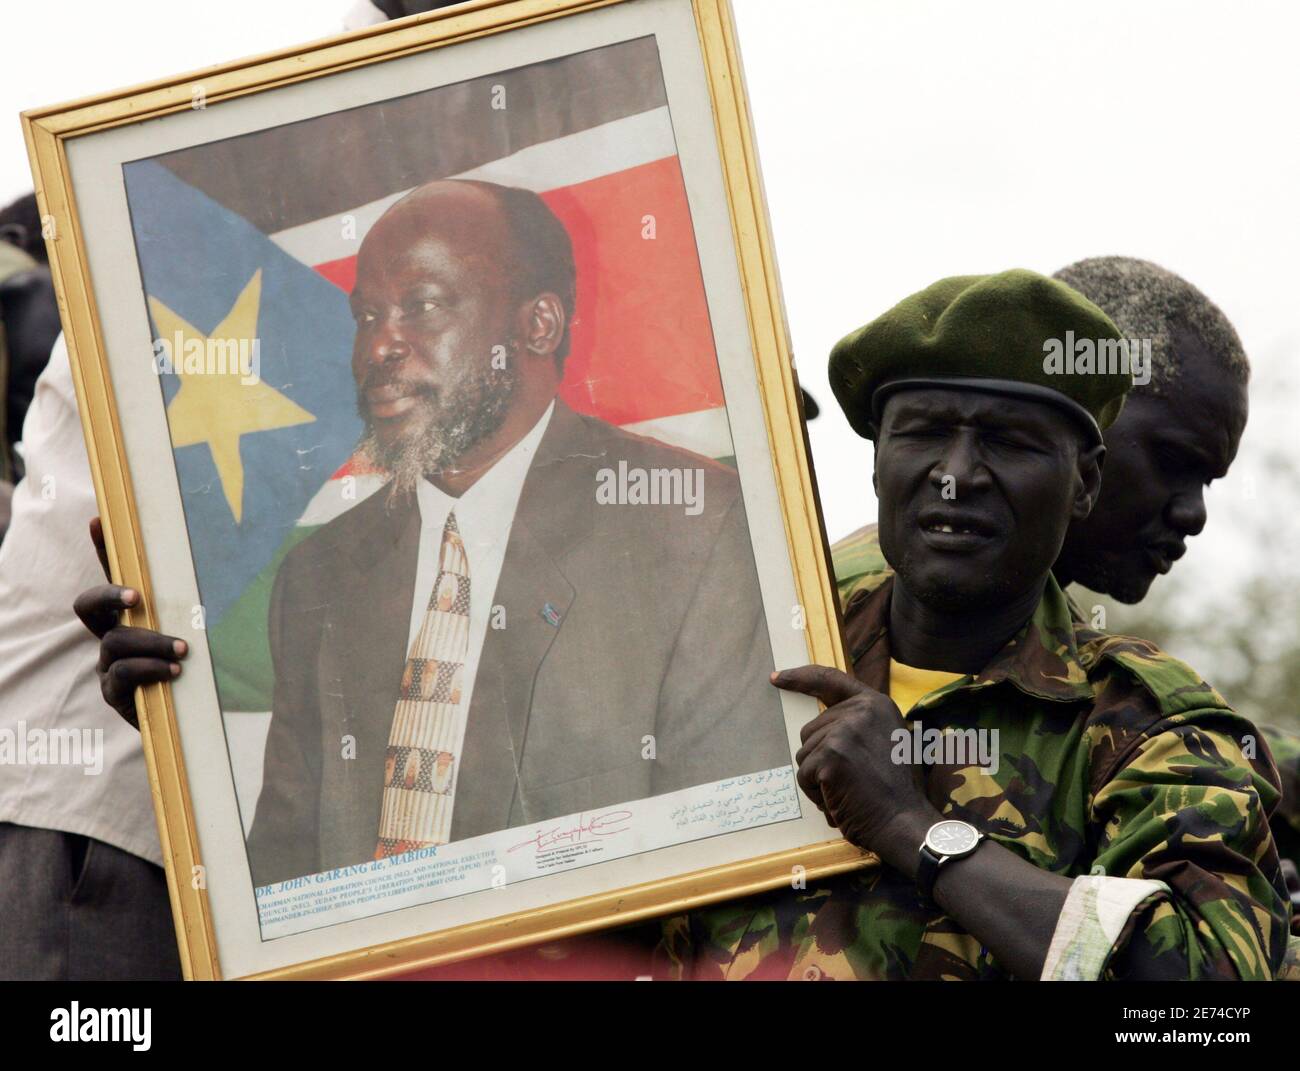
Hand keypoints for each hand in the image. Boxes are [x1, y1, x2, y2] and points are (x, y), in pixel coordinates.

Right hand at [72, 516, 186, 729]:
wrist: (193, 718)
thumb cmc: (199, 667)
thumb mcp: (202, 632)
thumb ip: (204, 607)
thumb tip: (237, 563)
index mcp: (132, 616)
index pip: (113, 576)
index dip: (102, 549)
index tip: (100, 520)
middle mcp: (113, 635)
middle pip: (88, 605)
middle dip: (108, 594)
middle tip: (137, 596)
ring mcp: (109, 664)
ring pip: (114, 641)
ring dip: (150, 641)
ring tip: (183, 650)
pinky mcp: (115, 693)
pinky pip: (122, 675)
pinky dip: (149, 668)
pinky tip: (174, 671)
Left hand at [773, 665, 939, 868]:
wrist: (905, 822)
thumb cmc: (896, 792)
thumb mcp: (887, 741)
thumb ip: (860, 726)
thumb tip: (823, 725)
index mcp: (876, 704)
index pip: (830, 680)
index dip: (800, 678)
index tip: (777, 678)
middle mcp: (860, 711)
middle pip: (811, 730)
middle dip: (822, 759)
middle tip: (853, 780)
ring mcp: (843, 732)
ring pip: (805, 754)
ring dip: (819, 778)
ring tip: (849, 791)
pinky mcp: (829, 756)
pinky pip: (804, 775)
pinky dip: (816, 793)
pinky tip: (841, 800)